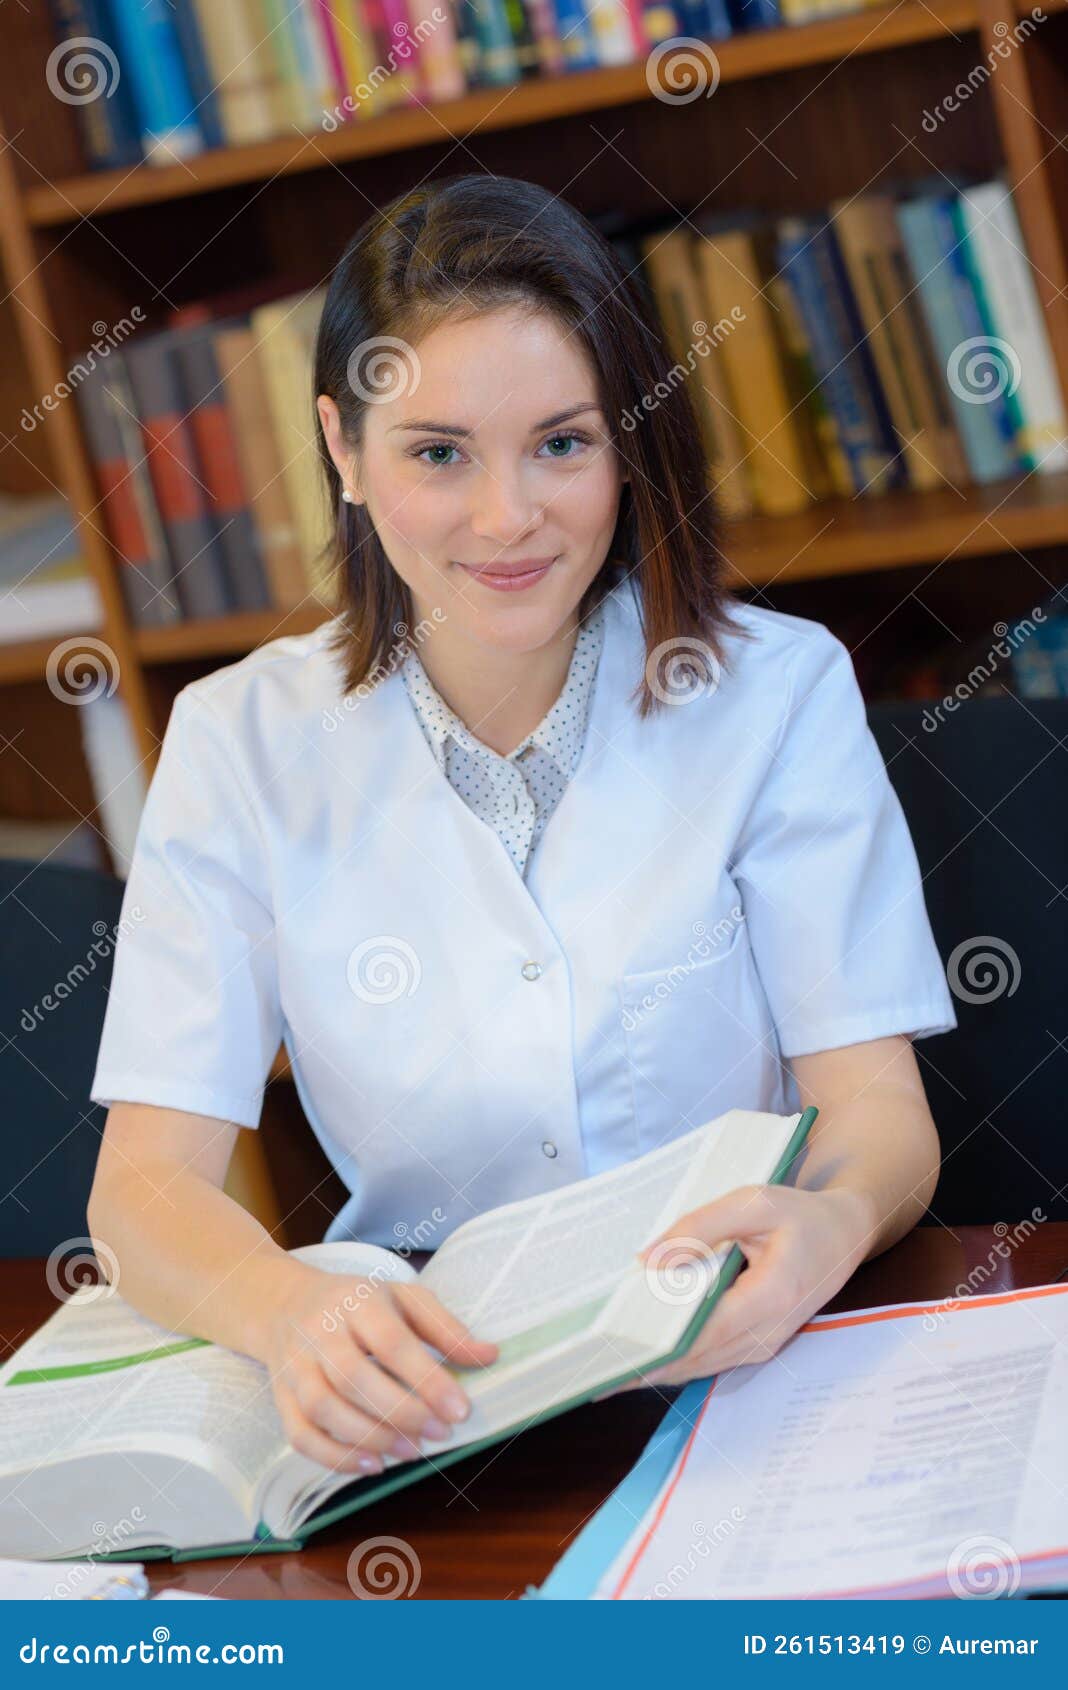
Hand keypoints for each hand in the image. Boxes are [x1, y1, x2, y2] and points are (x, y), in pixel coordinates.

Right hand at [263, 1265, 498, 1474]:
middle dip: (401, 1413)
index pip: (391, 1342)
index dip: (427, 1379)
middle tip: (439, 1434)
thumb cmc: (358, 1304)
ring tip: (411, 1451)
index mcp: (357, 1301)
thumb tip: (490, 1356)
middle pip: (353, 1378)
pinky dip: (334, 1457)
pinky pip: (300, 1434)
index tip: (460, 1410)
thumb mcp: (404, 1298)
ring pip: (324, 1409)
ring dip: (370, 1438)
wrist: (284, 1303)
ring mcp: (295, 1365)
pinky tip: (371, 1465)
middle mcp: (320, 1332)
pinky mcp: (280, 1396)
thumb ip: (446, 1328)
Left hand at [597, 1182, 874, 1397]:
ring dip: (654, 1367)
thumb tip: (648, 1260)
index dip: (656, 1348)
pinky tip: (639, 1351)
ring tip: (602, 1365)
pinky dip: (673, 1358)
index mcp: (771, 1297)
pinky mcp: (755, 1344)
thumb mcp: (753, 1202)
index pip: (704, 1333)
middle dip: (643, 1364)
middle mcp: (768, 1333)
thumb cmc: (799, 1214)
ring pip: (699, 1366)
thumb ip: (701, 1227)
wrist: (844, 1234)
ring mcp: (763, 1345)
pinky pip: (708, 1358)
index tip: (613, 1355)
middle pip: (695, 1359)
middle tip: (589, 1367)